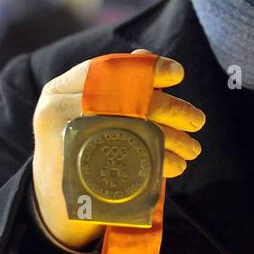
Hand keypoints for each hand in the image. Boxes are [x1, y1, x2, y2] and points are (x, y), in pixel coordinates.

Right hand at [30, 49, 204, 249]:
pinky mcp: (82, 181)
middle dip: (172, 110)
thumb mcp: (86, 108)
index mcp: (57, 93)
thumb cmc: (79, 141)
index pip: (106, 71)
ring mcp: (66, 149)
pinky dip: (161, 163)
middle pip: (127, 103)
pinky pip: (132, 165)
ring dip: (174, 139)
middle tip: (197, 120)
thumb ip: (113, 82)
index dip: (145, 69)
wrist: (56, 197)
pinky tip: (177, 165)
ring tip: (192, 147)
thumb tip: (144, 56)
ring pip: (135, 134)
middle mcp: (57, 117)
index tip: (178, 73)